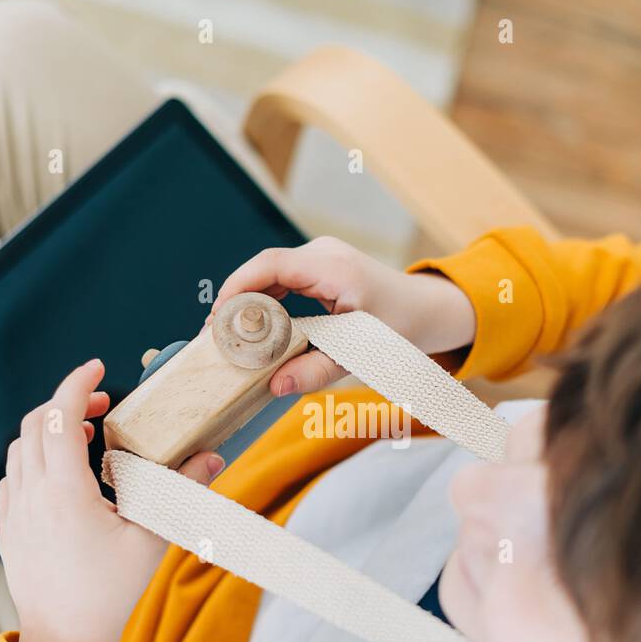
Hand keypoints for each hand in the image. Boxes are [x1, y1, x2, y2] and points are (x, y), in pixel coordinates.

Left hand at [0, 360, 222, 641]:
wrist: (64, 641)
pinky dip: (34, 460)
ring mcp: (13, 512)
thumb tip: (210, 458)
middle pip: (33, 424)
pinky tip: (62, 476)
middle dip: (66, 404)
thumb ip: (179, 492)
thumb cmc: (107, 594)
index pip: (58, 415)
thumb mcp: (152, 539)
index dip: (76, 384)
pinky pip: (13, 478)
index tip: (97, 369)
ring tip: (86, 441)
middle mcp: (31, 495)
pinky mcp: (8, 529)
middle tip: (102, 408)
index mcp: (63, 491)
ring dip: (48, 432)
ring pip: (19, 450)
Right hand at [213, 236, 474, 395]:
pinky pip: (281, 281)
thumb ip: (317, 370)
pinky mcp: (318, 269)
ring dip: (248, 303)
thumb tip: (275, 387)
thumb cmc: (400, 327)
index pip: (271, 265)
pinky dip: (265, 303)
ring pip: (269, 275)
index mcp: (333, 267)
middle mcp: (323, 254)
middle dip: (236, 300)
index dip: (237, 288)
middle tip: (214, 338)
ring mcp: (320, 258)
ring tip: (227, 337)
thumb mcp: (360, 353)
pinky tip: (252, 329)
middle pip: (263, 269)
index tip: (217, 319)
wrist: (426, 309)